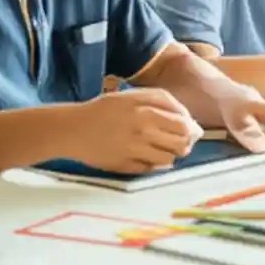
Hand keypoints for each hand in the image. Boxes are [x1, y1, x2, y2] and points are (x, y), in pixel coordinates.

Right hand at [71, 88, 202, 172]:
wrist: (73, 129)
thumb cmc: (106, 109)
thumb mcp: (135, 95)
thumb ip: (163, 101)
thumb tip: (188, 120)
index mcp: (146, 111)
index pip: (184, 126)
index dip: (192, 129)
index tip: (191, 130)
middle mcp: (142, 132)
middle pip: (181, 144)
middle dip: (186, 143)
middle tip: (181, 142)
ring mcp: (134, 151)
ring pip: (170, 159)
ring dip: (171, 154)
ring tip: (162, 148)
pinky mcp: (126, 166)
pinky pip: (152, 169)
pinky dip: (155, 164)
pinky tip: (148, 156)